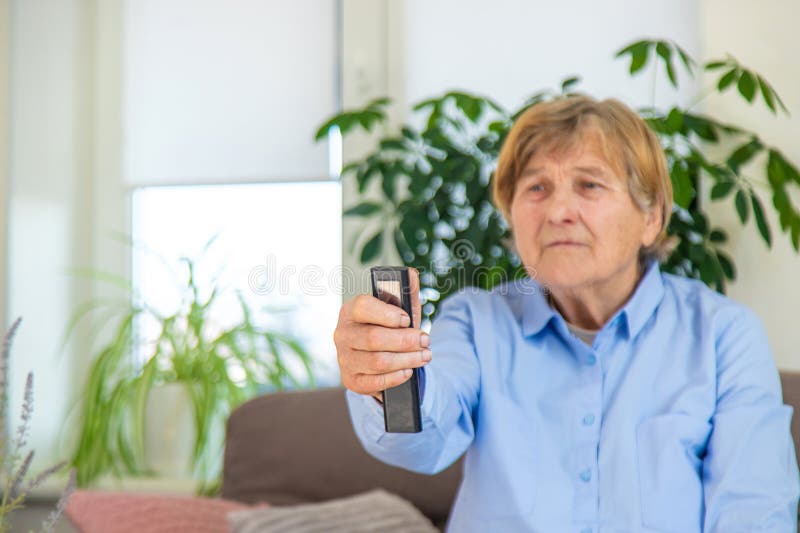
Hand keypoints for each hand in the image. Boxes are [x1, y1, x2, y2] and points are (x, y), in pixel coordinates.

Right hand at [334, 268, 430, 397]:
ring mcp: (344, 358)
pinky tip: (408, 371)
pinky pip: (373, 382)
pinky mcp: (351, 379)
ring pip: (377, 361)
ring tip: (424, 356)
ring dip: (406, 360)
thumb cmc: (389, 328)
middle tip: (425, 341)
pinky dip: (394, 378)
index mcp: (350, 311)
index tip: (406, 319)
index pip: (362, 306)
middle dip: (405, 340)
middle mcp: (342, 334)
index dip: (386, 313)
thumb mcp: (400, 310)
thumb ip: (406, 291)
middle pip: (373, 338)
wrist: (380, 357)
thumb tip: (411, 274)